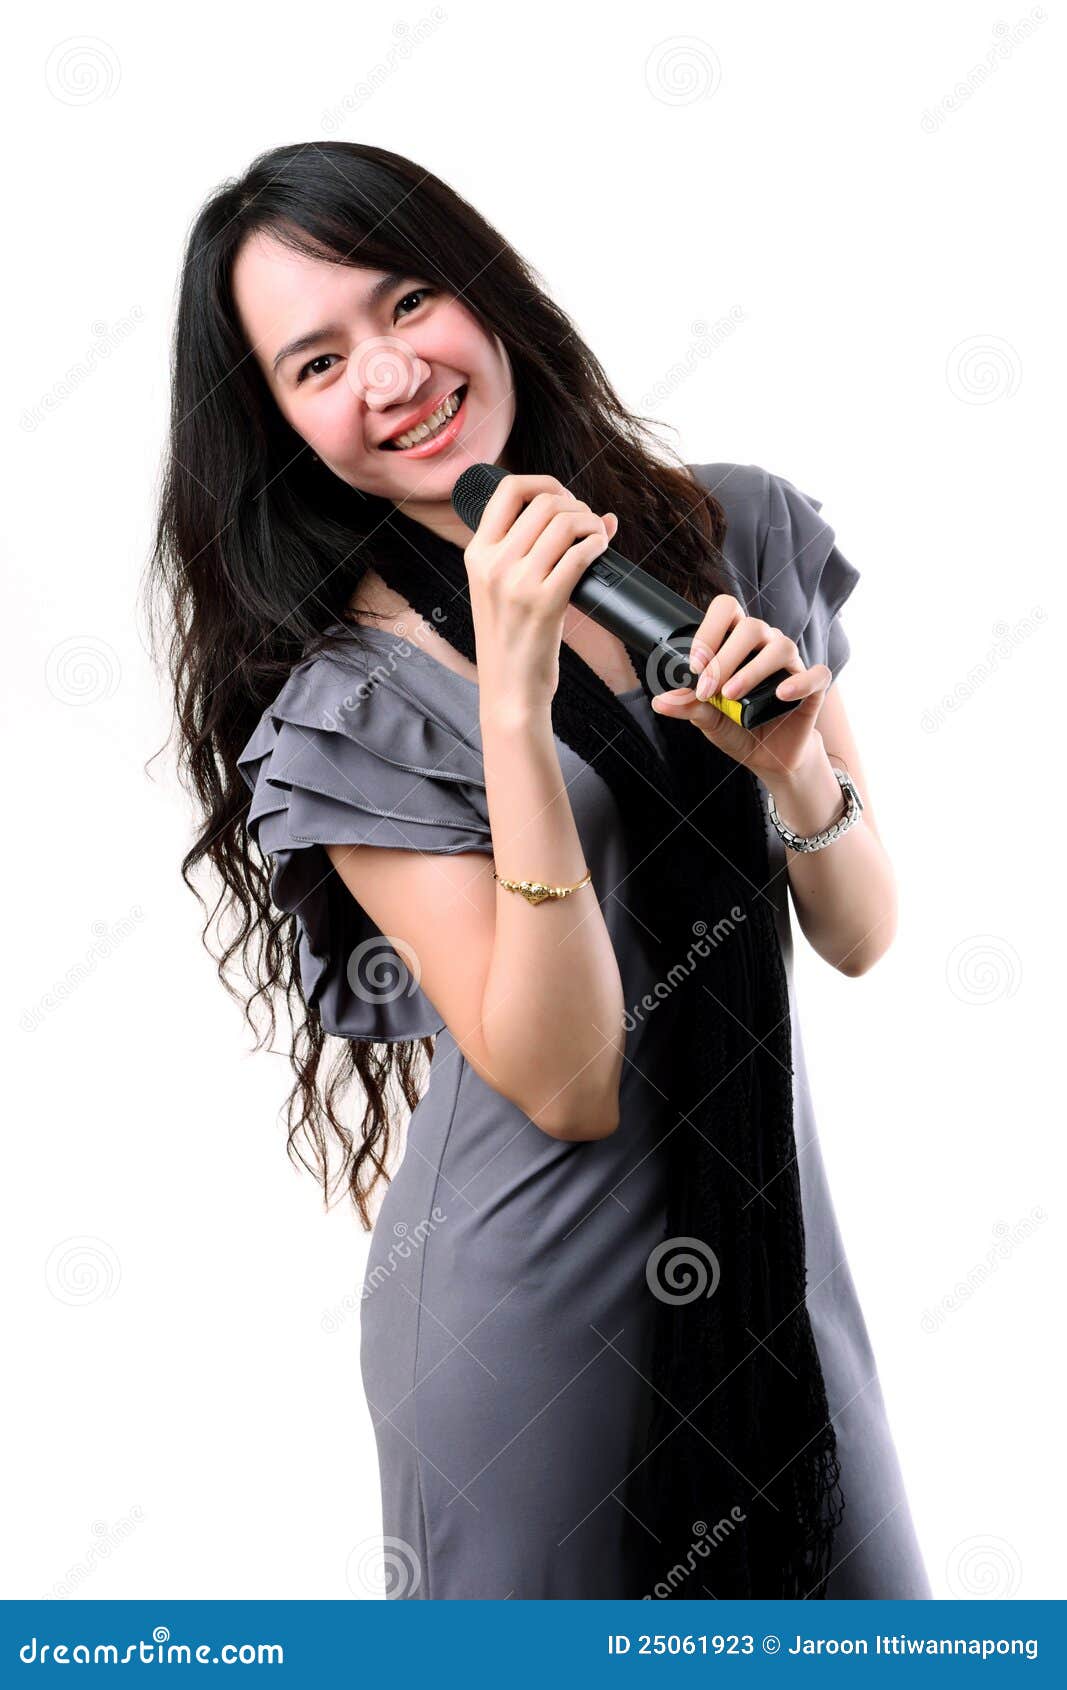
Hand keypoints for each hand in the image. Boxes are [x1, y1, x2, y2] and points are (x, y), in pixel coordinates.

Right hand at [463, 473, 618, 712]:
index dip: (544, 482)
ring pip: (564, 522)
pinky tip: (600, 551)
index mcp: (477, 554)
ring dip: (591, 523)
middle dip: (576, 505)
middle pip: (544, 502)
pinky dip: (597, 545)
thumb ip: (536, 549)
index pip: (507, 489)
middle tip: (587, 526)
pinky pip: (579, 554)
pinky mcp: (544, 603)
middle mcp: (493, 563)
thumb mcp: (504, 589)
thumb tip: (601, 516)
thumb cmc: (512, 639)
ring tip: (597, 538)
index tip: (564, 499)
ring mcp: (517, 583)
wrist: (509, 689)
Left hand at [650, 593, 830, 784]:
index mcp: (737, 642)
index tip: (694, 664)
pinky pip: (816, 674)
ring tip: (731, 695)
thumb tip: (660, 700)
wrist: (769, 757)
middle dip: (725, 658)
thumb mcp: (706, 719)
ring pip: (781, 647)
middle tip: (708, 689)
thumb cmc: (738, 728)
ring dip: (753, 670)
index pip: (727, 610)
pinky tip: (782, 694)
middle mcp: (765, 645)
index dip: (709, 630)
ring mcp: (791, 664)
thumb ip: (687, 706)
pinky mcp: (813, 686)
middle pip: (751, 627)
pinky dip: (800, 682)